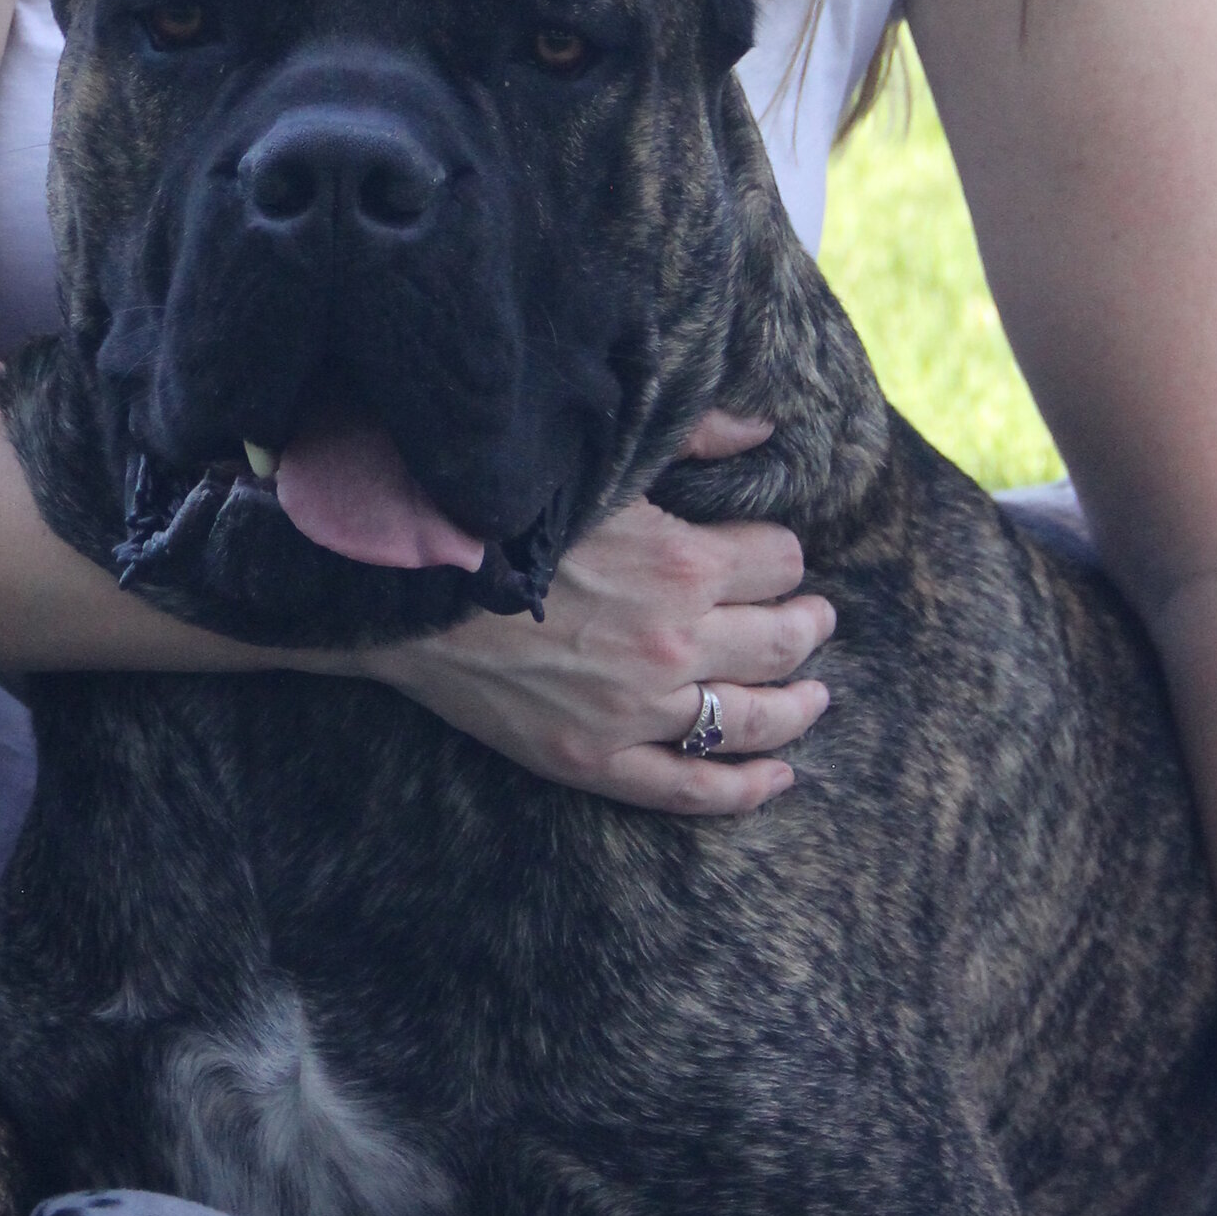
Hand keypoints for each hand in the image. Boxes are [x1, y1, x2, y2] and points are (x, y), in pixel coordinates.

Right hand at [364, 412, 833, 810]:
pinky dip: (746, 788)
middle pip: (782, 640)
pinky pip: (691, 788)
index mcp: (679, 563)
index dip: (780, 555)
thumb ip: (688, 436)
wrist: (400, 586)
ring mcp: (636, 711)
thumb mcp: (599, 460)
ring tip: (815, 696)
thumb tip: (762, 427)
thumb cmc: (498, 513)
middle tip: (816, 618)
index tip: (772, 554)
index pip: (777, 561)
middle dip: (808, 624)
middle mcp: (672, 642)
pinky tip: (779, 777)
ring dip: (798, 705)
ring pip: (753, 718)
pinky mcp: (595, 760)